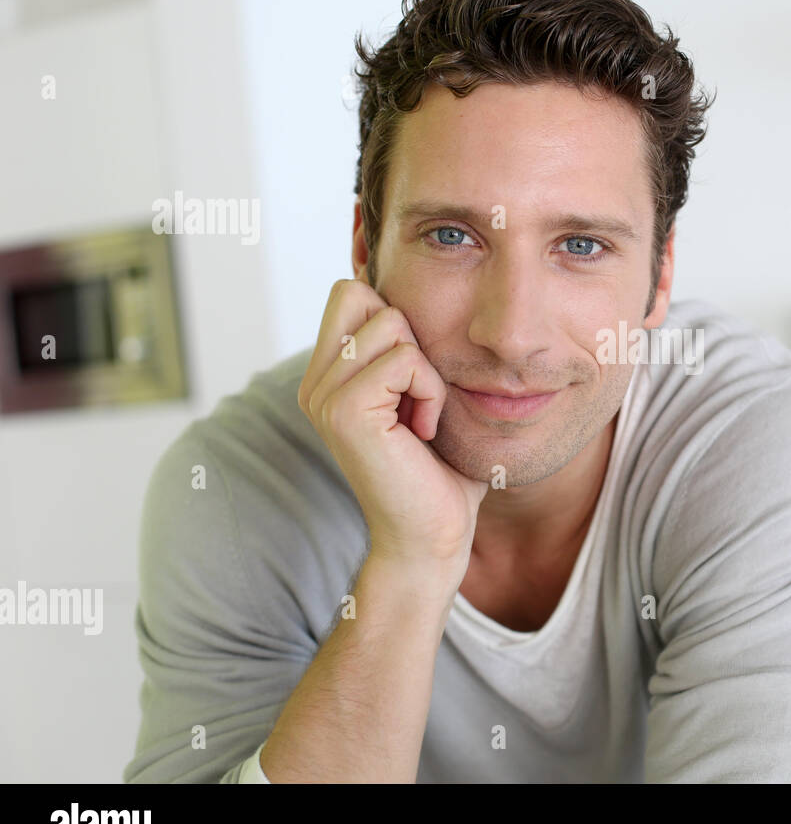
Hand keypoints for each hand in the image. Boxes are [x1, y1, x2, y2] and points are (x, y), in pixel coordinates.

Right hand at [297, 279, 487, 570]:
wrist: (432, 536)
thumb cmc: (442, 469)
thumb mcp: (425, 392)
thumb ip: (411, 346)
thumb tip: (425, 286)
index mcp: (328, 376)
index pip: (352, 292)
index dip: (396, 319)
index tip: (412, 381)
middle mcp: (315, 382)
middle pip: (361, 293)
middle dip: (408, 336)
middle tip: (416, 395)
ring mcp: (323, 395)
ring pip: (391, 323)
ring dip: (426, 371)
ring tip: (420, 418)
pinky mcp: (344, 411)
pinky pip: (405, 360)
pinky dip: (430, 392)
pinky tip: (422, 431)